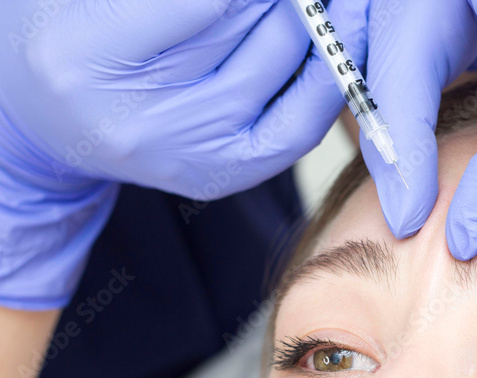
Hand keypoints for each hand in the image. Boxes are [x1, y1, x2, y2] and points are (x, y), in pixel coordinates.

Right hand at [0, 0, 367, 308]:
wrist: (49, 119)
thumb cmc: (70, 34)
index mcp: (84, 55)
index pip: (210, 2)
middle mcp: (138, 119)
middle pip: (252, 26)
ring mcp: (186, 158)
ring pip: (284, 66)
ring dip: (321, 20)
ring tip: (344, 2)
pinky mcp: (222, 178)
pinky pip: (299, 125)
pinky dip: (328, 78)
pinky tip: (340, 39)